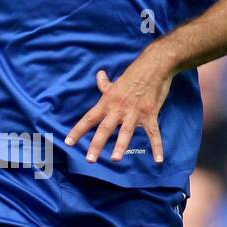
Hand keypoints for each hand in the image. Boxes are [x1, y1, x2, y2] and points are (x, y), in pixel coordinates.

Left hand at [64, 48, 173, 163]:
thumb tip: (99, 75)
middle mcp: (118, 109)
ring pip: (126, 132)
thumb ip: (105, 84)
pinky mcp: (150, 114)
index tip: (68, 142)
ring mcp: (135, 112)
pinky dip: (157, 147)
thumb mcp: (116, 81)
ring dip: (120, 146)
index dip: (78, 130)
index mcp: (107, 102)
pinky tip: (158, 160)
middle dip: (97, 144)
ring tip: (115, 159)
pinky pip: (154, 133)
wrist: (154, 66)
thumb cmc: (134, 74)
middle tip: (90, 160)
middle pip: (105, 128)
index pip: (89, 118)